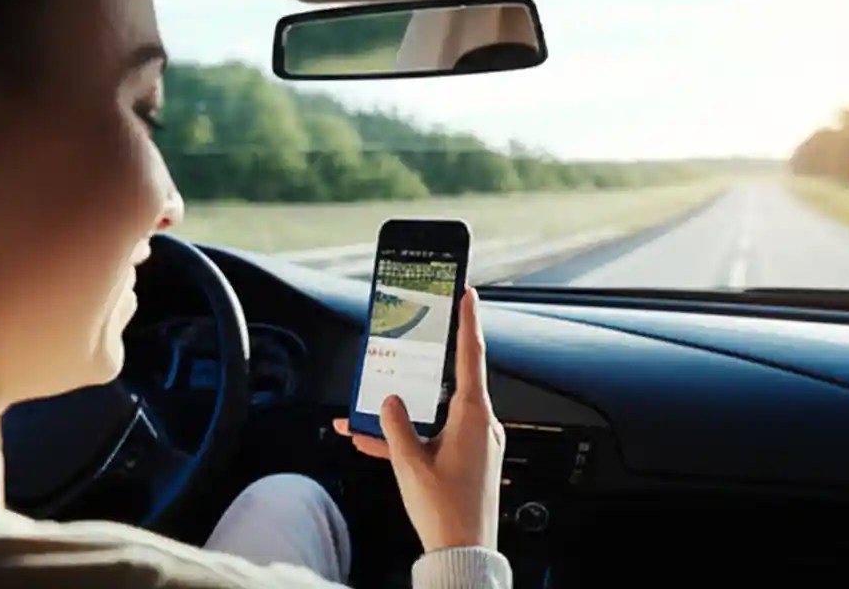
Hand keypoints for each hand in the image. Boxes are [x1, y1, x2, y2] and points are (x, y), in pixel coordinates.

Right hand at [333, 287, 504, 551]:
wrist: (463, 554)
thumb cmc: (446, 512)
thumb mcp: (410, 464)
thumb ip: (394, 427)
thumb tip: (388, 401)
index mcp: (473, 416)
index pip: (471, 356)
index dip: (468, 321)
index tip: (467, 293)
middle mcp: (479, 425)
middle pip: (451, 381)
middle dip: (425, 365)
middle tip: (415, 336)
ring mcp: (474, 444)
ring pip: (436, 413)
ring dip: (406, 411)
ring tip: (369, 407)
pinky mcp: (466, 462)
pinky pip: (434, 438)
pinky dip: (409, 438)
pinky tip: (373, 440)